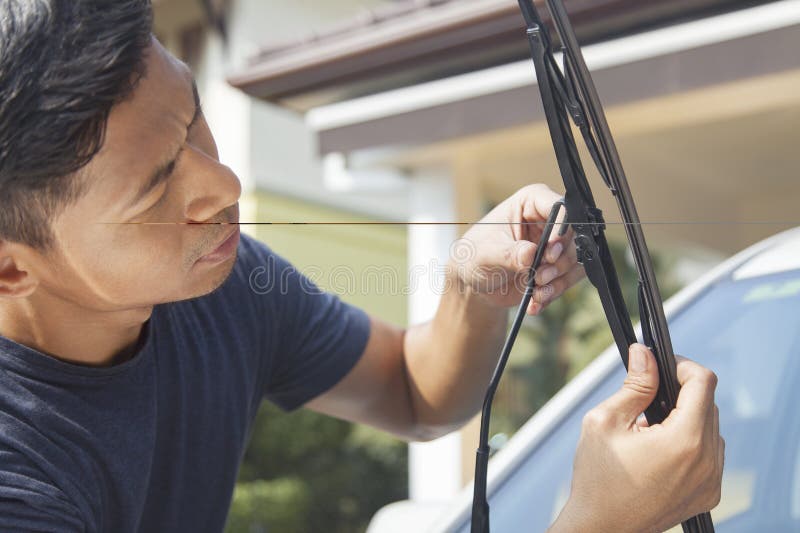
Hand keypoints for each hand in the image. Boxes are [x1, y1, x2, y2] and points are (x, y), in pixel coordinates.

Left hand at [452, 184, 582, 314]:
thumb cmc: (475, 257)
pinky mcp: (558, 267)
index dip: (560, 229)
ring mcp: (555, 245)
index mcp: (530, 203)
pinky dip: (554, 292)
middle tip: (538, 276)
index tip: (550, 252)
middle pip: (573, 237)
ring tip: (536, 291)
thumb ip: (509, 253)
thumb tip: (530, 254)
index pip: (559, 207)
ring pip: (575, 260)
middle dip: (558, 262)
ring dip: (557, 280)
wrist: (475, 283)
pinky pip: (570, 280)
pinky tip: (535, 301)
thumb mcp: (486, 254)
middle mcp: (548, 220)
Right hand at [549, 344, 723, 532]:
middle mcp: (707, 462)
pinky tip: (658, 450)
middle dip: (679, 393)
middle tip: (645, 401)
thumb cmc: (597, 479)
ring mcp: (711, 481)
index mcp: (684, 440)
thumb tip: (644, 355)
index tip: (661, 366)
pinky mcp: (709, 494)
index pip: (703, 382)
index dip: (682, 366)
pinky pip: (709, 454)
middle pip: (707, 403)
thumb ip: (634, 385)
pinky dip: (689, 443)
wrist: (601, 527)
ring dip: (686, 418)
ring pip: (710, 428)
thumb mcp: (606, 421)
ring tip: (649, 429)